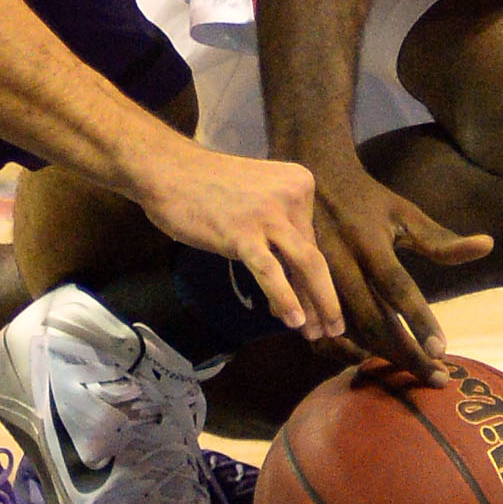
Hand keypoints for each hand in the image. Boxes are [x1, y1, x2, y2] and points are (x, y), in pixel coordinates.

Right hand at [136, 139, 342, 340]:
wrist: (168, 170)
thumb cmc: (207, 186)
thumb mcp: (256, 200)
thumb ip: (275, 234)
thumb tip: (291, 285)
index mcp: (299, 184)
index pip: (309, 240)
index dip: (312, 279)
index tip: (312, 306)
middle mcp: (292, 196)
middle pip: (314, 255)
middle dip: (325, 297)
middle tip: (334, 328)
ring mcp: (268, 215)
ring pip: (305, 264)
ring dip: (316, 303)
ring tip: (319, 334)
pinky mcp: (243, 234)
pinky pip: (270, 271)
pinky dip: (285, 298)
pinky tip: (293, 320)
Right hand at [303, 150, 491, 380]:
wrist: (312, 183)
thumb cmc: (368, 202)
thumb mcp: (404, 213)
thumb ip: (441, 240)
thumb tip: (487, 246)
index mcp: (368, 242)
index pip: (396, 287)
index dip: (418, 319)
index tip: (442, 350)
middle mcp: (339, 263)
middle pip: (373, 319)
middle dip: (405, 353)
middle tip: (437, 377)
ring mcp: (314, 281)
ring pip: (347, 332)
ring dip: (379, 356)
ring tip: (414, 372)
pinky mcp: (300, 292)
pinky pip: (319, 334)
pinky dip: (343, 353)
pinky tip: (369, 360)